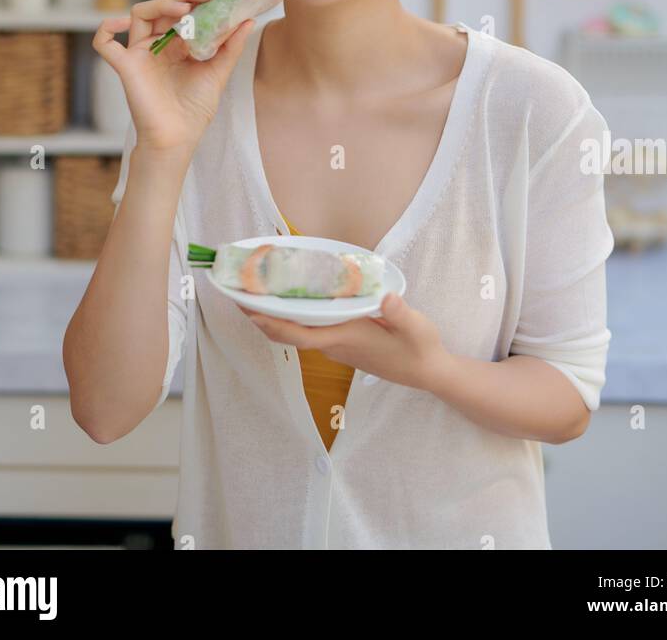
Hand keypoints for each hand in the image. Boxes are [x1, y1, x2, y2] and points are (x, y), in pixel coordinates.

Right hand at [92, 0, 254, 153]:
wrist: (178, 137)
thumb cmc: (195, 108)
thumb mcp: (219, 72)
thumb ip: (231, 46)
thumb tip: (249, 20)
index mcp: (178, 43)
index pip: (185, 9)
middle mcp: (158, 43)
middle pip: (165, 5)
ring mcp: (140, 53)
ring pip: (140, 13)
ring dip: (161, 4)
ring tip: (185, 8)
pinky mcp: (125, 65)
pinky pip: (104, 43)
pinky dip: (106, 28)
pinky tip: (120, 23)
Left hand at [238, 293, 451, 393]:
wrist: (428, 373)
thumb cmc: (420, 350)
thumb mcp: (416, 328)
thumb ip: (400, 313)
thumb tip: (385, 297)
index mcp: (347, 337)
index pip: (302, 334)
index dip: (274, 324)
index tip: (251, 311)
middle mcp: (336, 343)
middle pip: (290, 332)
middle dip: (262, 316)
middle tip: (238, 293)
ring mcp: (338, 345)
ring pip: (297, 332)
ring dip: (274, 316)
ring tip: (255, 292)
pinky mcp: (343, 343)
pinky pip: (309, 331)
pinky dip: (292, 318)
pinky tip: (291, 299)